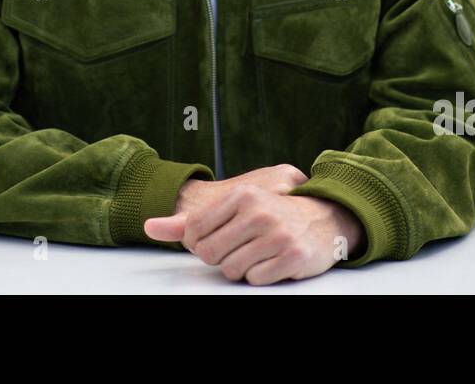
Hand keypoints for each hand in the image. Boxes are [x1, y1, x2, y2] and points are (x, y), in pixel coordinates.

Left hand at [147, 169, 366, 283]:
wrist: (325, 219)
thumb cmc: (273, 213)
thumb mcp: (234, 207)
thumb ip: (189, 221)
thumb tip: (149, 227)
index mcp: (241, 195)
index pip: (195, 232)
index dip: (203, 244)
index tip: (221, 239)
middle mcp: (258, 211)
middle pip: (211, 255)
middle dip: (222, 257)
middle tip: (242, 247)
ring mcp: (277, 234)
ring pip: (232, 271)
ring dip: (243, 268)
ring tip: (259, 252)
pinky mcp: (292, 256)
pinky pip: (256, 280)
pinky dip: (262, 275)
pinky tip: (274, 260)